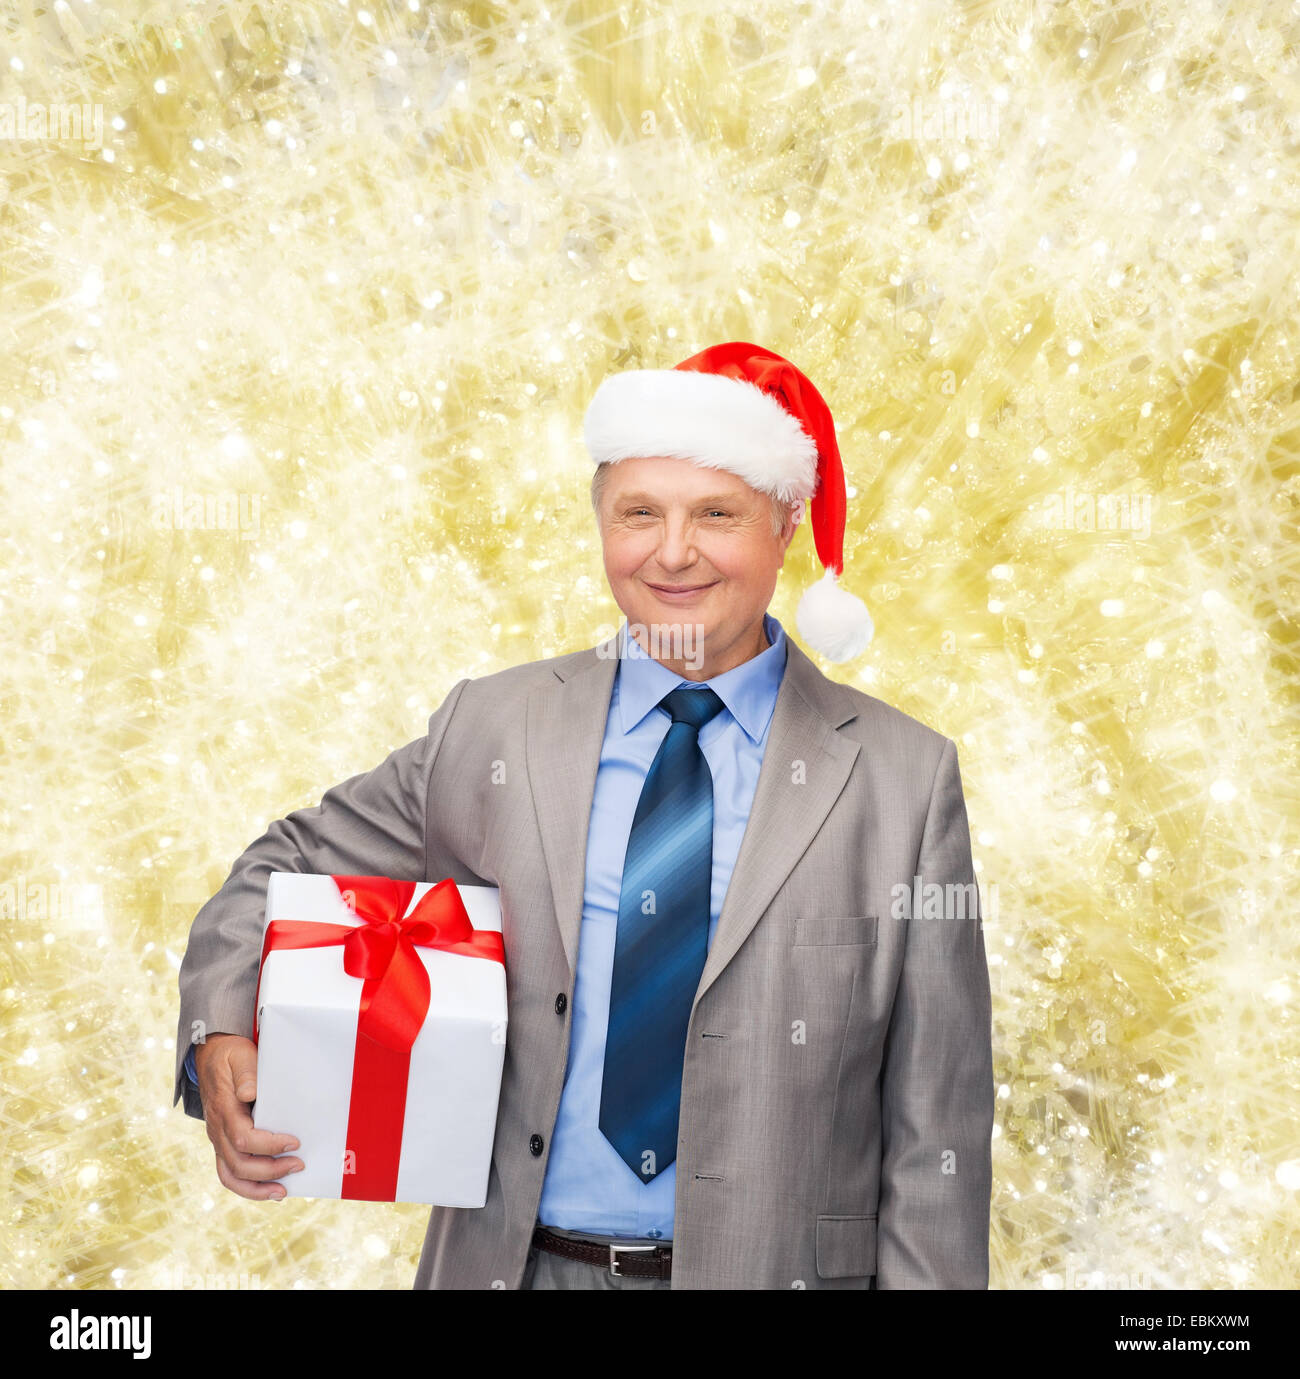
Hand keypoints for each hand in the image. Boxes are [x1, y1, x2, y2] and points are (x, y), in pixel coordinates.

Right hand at [194, 1033, 302, 1199]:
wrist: (210, 1056)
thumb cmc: (231, 1055)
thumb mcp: (240, 1055)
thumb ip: (246, 1073)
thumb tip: (250, 1093)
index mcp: (224, 1109)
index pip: (243, 1138)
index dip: (270, 1145)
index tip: (295, 1142)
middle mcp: (217, 1129)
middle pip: (238, 1163)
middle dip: (270, 1170)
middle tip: (299, 1164)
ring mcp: (217, 1139)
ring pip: (230, 1175)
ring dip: (257, 1188)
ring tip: (283, 1192)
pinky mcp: (222, 1143)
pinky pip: (229, 1173)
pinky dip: (247, 1187)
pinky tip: (269, 1189)